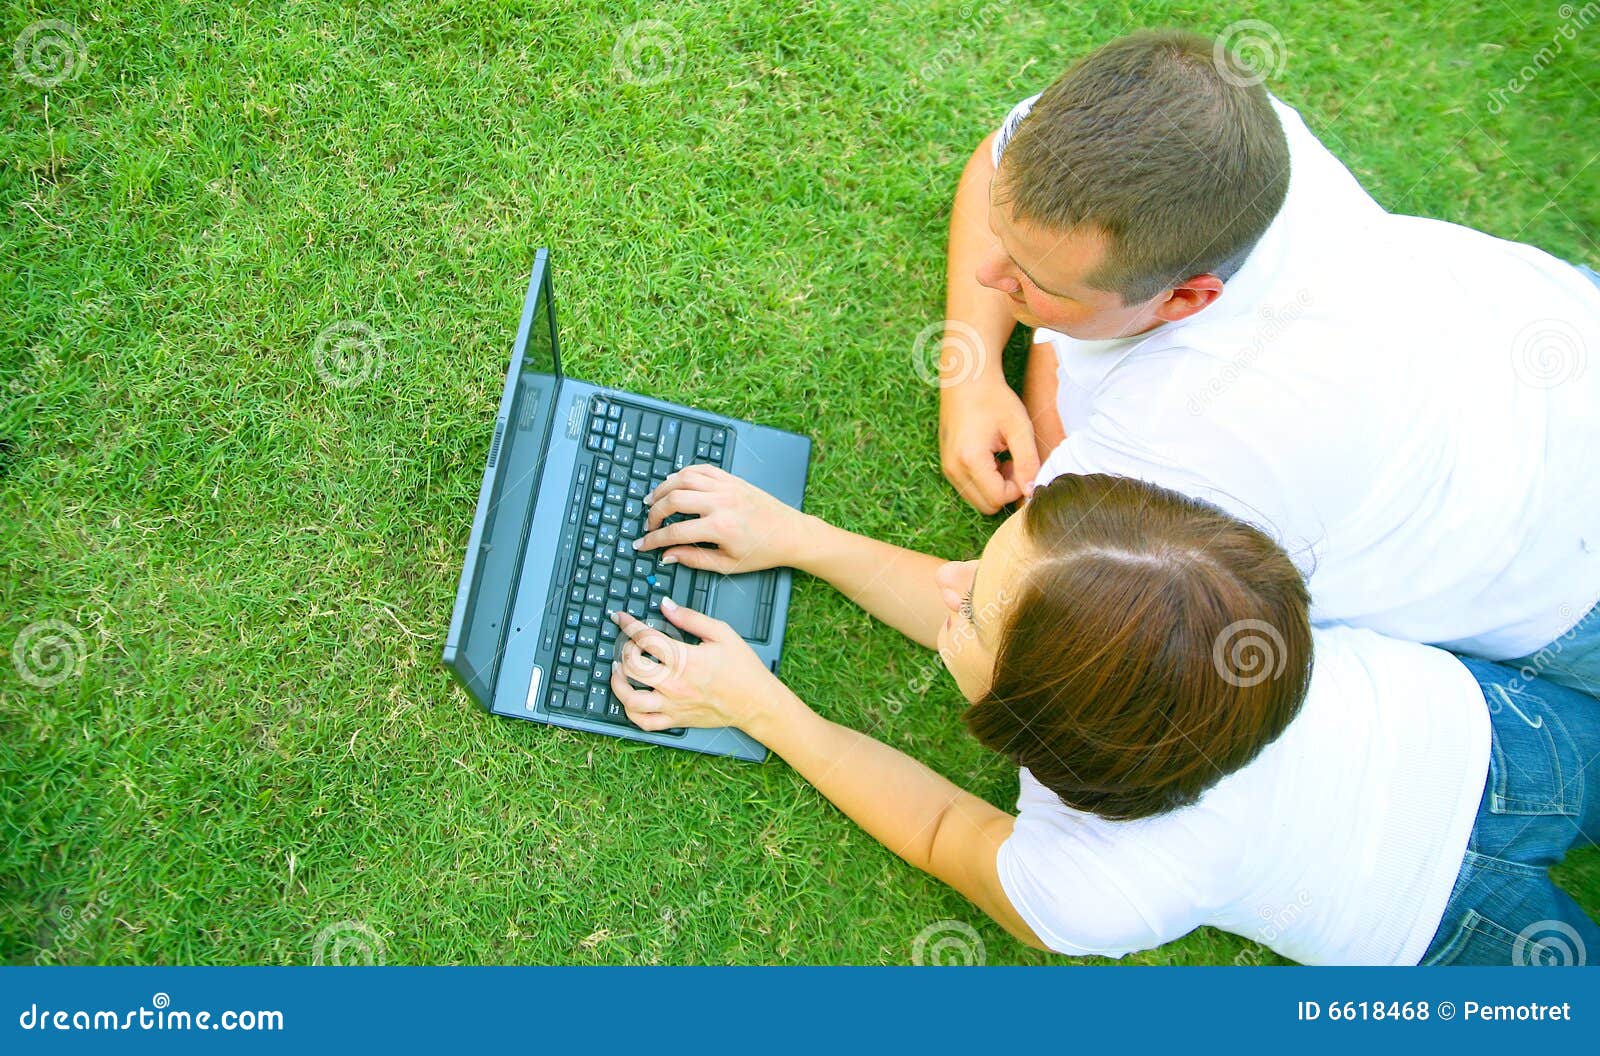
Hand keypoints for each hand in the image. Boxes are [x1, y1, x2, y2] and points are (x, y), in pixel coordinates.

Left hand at [608, 598, 785, 732]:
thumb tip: (666, 605)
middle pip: (631, 666)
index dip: (628, 625)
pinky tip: (630, 698)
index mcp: (685, 659)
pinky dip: (629, 711)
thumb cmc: (743, 669)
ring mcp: (673, 705)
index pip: (645, 638)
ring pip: (630, 698)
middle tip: (628, 644)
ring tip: (618, 671)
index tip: (620, 618)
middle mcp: (675, 683)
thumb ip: (690, 618)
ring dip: (618, 683)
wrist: (757, 702)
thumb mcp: (721, 633)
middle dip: (624, 650)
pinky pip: (643, 722)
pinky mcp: (675, 720)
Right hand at [633, 464, 810, 572]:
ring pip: (683, 478)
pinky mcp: (732, 479)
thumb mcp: (728, 565)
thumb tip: (667, 555)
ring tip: (653, 500)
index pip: (674, 532)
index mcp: (720, 528)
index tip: (643, 544)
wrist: (789, 533)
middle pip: (673, 499)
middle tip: (648, 524)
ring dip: (663, 488)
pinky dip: (683, 473)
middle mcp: (721, 503)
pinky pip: (701, 469)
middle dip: (653, 512)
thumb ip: (694, 560)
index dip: (653, 539)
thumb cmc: (762, 551)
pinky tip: (674, 483)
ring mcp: (726, 487)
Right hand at [939, 378, 1039, 513]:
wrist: (966, 379)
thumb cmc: (994, 398)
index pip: (998, 498)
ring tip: (1002, 458)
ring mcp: (947, 468)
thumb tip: (1032, 490)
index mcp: (969, 459)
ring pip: (977, 500)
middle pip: (986, 506)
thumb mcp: (1019, 428)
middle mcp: (953, 468)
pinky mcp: (947, 465)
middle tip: (1013, 463)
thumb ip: (1028, 462)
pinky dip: (984, 481)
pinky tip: (991, 458)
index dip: (1017, 487)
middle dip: (1005, 490)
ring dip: (994, 487)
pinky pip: (969, 488)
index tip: (1022, 463)